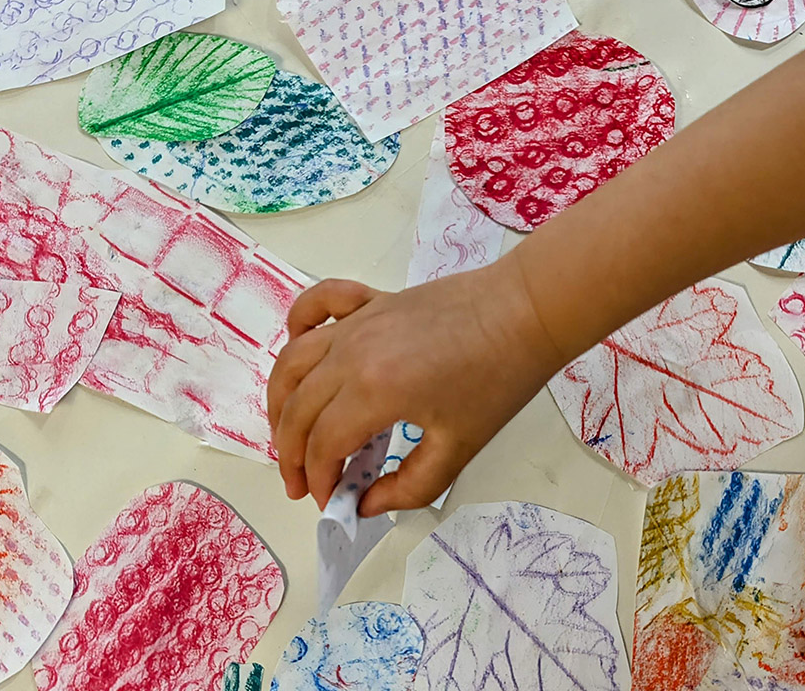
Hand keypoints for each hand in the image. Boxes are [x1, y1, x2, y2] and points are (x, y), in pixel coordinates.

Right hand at [267, 254, 562, 516]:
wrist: (524, 312)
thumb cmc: (498, 380)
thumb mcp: (458, 449)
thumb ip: (407, 487)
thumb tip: (364, 503)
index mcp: (372, 391)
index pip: (322, 444)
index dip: (317, 480)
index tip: (330, 501)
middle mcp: (351, 353)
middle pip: (297, 408)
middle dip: (290, 453)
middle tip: (301, 483)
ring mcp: (357, 321)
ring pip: (293, 361)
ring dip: (280, 401)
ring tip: (288, 433)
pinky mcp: (370, 300)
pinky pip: (317, 304)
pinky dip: (297, 323)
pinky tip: (298, 346)